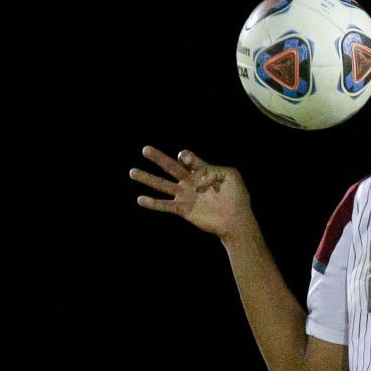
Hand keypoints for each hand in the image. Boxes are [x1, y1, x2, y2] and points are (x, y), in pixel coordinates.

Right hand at [128, 145, 251, 240]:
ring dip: (148, 178)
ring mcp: (186, 195)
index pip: (188, 160)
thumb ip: (215, 170)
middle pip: (171, 167)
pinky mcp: (183, 210)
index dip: (186, 158)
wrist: (236, 220)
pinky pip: (166, 206)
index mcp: (202, 171)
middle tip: (145, 149)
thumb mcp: (231, 176)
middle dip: (158, 158)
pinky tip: (141, 199)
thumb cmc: (237, 198)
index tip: (186, 160)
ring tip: (132, 172)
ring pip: (163, 185)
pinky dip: (153, 204)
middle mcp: (191, 182)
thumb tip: (199, 175)